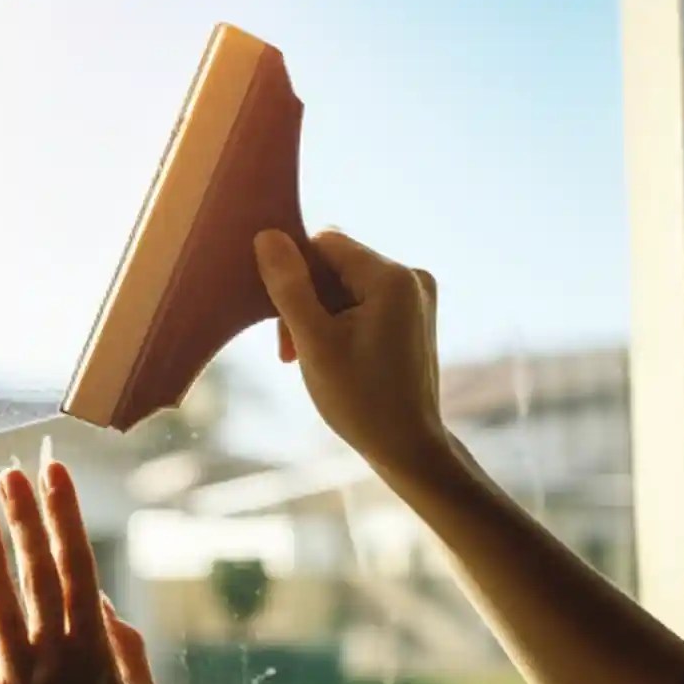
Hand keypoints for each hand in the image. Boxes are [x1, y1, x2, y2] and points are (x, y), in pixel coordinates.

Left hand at [0, 460, 161, 683]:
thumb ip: (126, 655)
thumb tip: (109, 607)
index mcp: (96, 649)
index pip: (79, 565)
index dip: (65, 515)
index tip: (55, 471)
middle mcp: (56, 659)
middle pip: (39, 576)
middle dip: (26, 522)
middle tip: (10, 473)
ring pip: (2, 612)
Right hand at [255, 227, 444, 471]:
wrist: (408, 448)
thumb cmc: (359, 399)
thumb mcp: (314, 341)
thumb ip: (289, 285)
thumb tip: (266, 234)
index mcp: (392, 277)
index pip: (324, 243)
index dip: (295, 275)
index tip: (284, 326)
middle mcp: (411, 276)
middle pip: (335, 264)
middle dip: (306, 301)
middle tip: (292, 352)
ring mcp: (416, 296)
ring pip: (345, 284)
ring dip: (318, 315)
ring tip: (309, 358)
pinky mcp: (413, 315)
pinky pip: (362, 300)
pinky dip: (339, 322)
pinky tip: (332, 355)